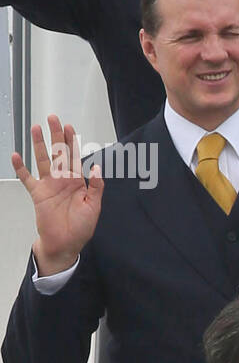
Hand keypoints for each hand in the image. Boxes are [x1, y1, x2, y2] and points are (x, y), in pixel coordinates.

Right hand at [12, 115, 102, 274]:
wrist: (65, 244)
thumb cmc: (80, 228)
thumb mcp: (94, 207)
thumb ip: (96, 187)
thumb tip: (97, 167)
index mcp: (78, 181)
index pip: (75, 157)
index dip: (72, 142)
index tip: (70, 127)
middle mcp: (62, 180)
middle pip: (58, 153)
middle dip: (56, 136)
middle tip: (53, 119)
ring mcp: (49, 185)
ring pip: (42, 160)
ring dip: (39, 144)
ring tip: (36, 129)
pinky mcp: (37, 194)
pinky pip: (27, 178)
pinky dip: (21, 168)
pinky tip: (16, 156)